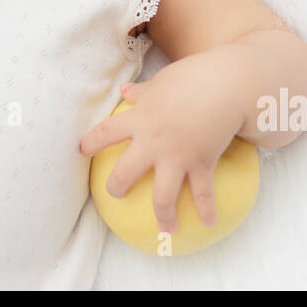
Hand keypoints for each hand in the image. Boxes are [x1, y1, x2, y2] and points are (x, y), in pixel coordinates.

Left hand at [78, 52, 246, 234]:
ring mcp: (177, 156)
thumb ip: (142, 91)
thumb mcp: (161, 82)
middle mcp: (153, 142)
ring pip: (162, 196)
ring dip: (162, 215)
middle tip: (117, 194)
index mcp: (140, 119)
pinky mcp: (201, 162)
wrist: (225, 84)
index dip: (90, 143)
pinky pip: (203, 192)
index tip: (82, 151)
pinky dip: (206, 210)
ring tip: (165, 229)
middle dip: (116, 188)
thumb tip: (125, 91)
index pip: (105, 133)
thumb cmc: (191, 77)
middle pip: (124, 173)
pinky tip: (208, 223)